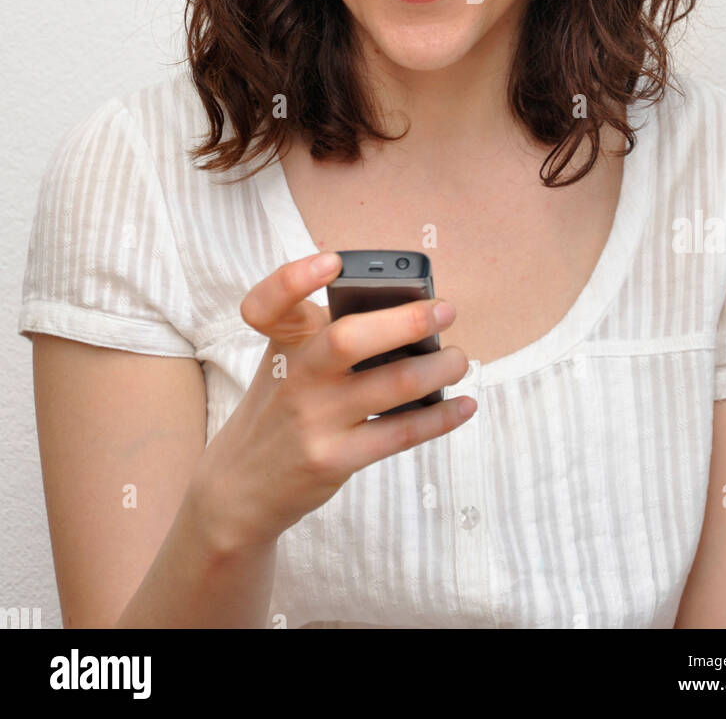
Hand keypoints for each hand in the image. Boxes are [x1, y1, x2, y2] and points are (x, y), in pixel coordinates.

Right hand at [191, 251, 474, 552]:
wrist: (241, 484)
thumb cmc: (282, 407)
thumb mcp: (288, 361)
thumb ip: (329, 333)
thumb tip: (411, 320)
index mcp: (283, 342)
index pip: (268, 304)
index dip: (295, 278)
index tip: (333, 261)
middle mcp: (295, 377)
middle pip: (347, 338)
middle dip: (407, 320)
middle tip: (445, 308)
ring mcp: (314, 419)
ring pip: (391, 384)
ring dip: (439, 368)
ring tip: (459, 358)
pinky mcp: (334, 459)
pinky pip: (400, 433)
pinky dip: (440, 416)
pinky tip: (462, 404)